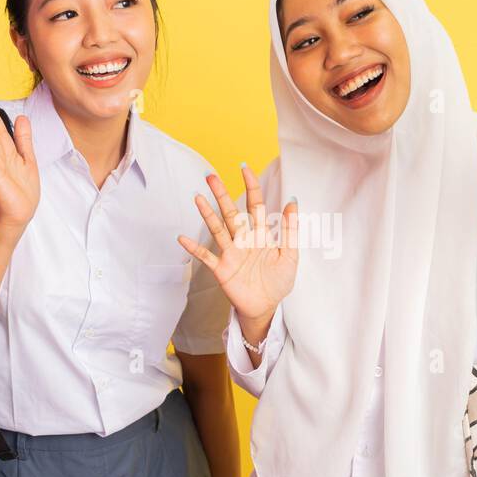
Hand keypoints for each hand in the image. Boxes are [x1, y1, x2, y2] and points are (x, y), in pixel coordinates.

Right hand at [177, 164, 297, 326]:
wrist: (266, 308)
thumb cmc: (278, 282)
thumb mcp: (290, 256)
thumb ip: (290, 230)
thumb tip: (293, 201)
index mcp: (260, 235)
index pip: (255, 205)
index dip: (251, 187)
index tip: (244, 169)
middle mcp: (243, 240)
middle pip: (231, 213)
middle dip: (221, 195)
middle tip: (210, 176)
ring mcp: (231, 254)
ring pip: (218, 230)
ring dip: (207, 215)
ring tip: (198, 198)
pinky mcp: (222, 270)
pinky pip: (206, 257)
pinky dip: (195, 248)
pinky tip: (182, 238)